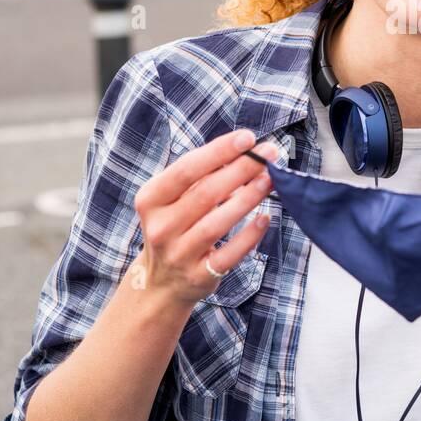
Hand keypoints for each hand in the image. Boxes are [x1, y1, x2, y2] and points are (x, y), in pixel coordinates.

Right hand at [131, 129, 278, 305]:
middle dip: (241, 170)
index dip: (218, 151)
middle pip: (205, 193)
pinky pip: (229, 254)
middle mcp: (161, 227)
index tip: (247, 138)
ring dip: (247, 198)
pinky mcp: (199, 276)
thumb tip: (245, 153)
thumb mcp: (174, 200)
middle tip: (269, 154)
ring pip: (216, 223)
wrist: (162, 282)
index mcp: (151, 199)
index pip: (186, 169)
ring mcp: (178, 254)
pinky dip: (249, 236)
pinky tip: (265, 218)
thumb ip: (202, 177)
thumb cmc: (175, 227)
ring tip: (269, 180)